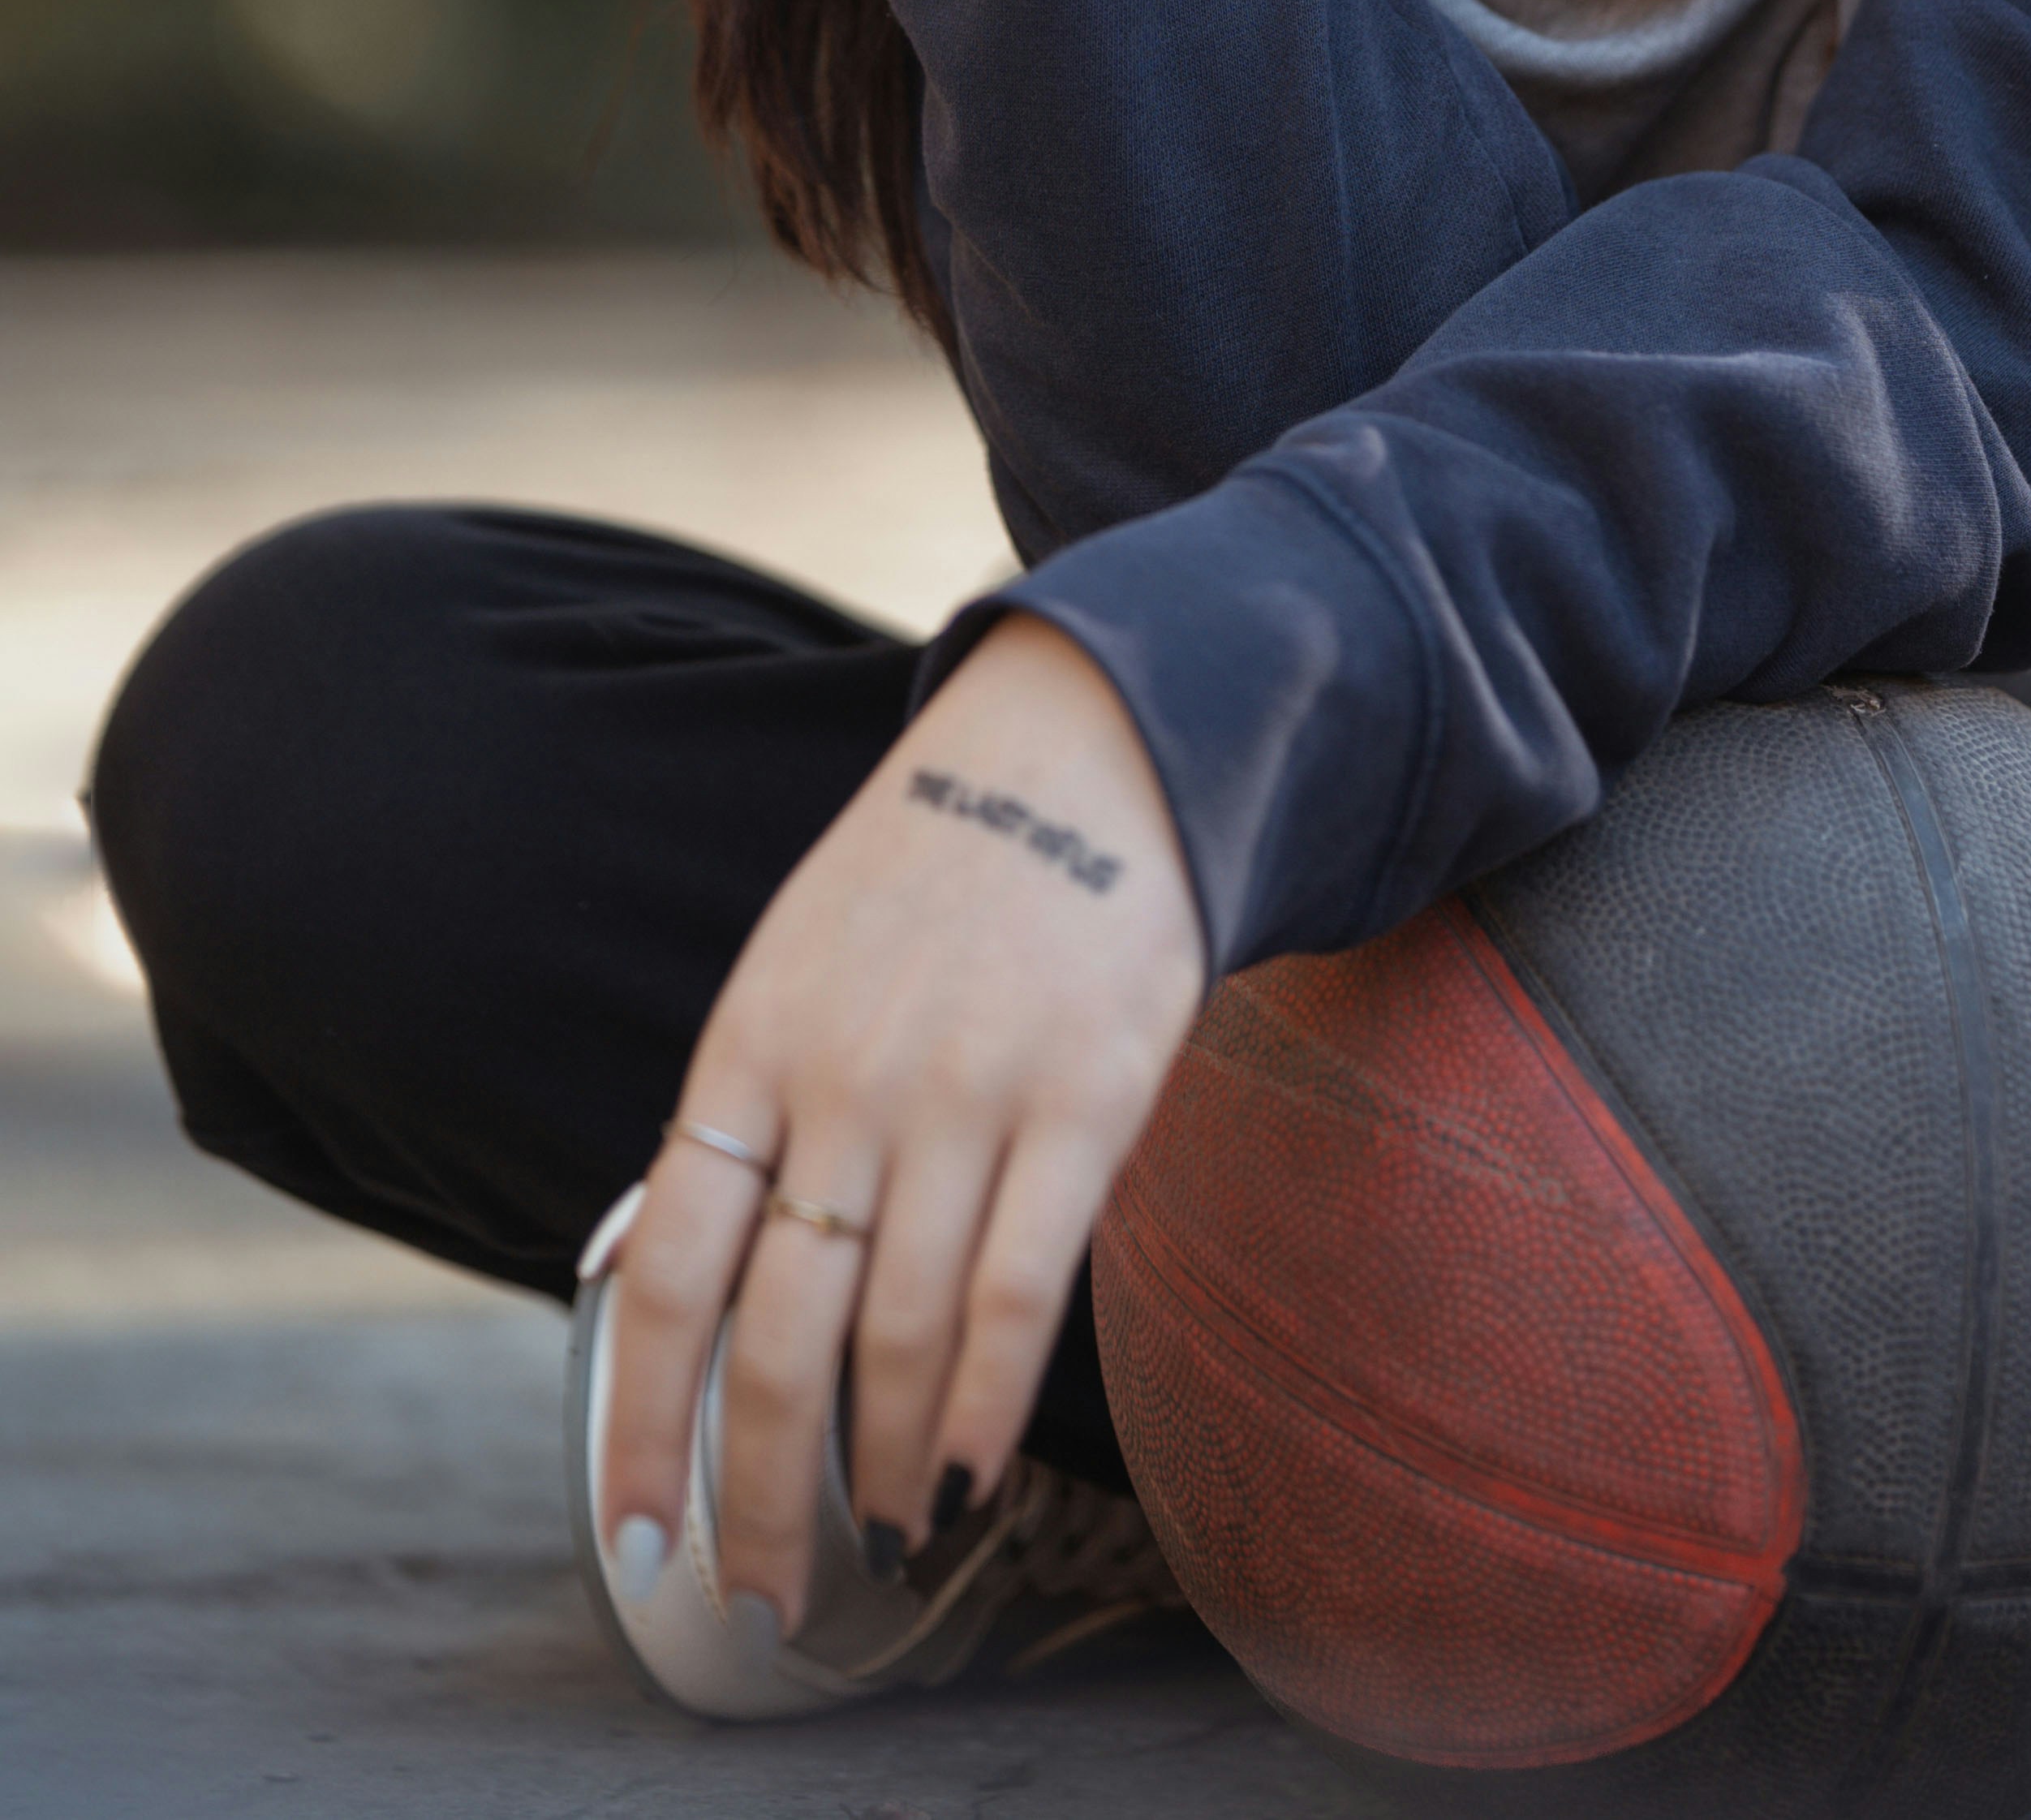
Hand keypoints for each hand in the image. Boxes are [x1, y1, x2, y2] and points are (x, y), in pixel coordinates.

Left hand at [596, 613, 1208, 1620]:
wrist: (1086, 743)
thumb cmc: (932, 874)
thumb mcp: (796, 966)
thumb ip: (752, 1115)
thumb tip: (689, 1292)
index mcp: (752, 1048)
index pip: (665, 1276)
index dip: (642, 1422)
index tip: (640, 1533)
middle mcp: (845, 1084)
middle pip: (777, 1339)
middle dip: (763, 1492)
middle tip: (766, 1590)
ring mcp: (968, 1094)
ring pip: (901, 1338)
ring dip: (885, 1469)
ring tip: (886, 1539)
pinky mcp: (1086, 1098)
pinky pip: (1020, 1292)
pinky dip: (987, 1408)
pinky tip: (970, 1477)